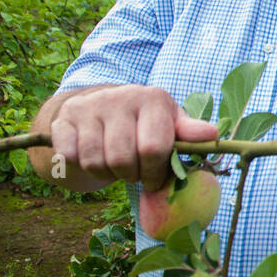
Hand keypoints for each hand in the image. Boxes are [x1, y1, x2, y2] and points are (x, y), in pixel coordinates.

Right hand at [46, 85, 218, 191]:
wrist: (99, 109)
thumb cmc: (145, 124)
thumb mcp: (170, 125)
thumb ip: (188, 133)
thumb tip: (213, 135)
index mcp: (152, 98)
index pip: (154, 148)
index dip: (154, 173)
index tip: (154, 180)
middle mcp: (120, 97)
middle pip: (123, 159)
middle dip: (130, 175)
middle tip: (133, 172)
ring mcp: (89, 106)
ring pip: (96, 161)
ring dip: (107, 174)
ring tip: (115, 165)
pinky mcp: (63, 119)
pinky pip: (70, 157)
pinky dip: (82, 167)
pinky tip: (93, 156)